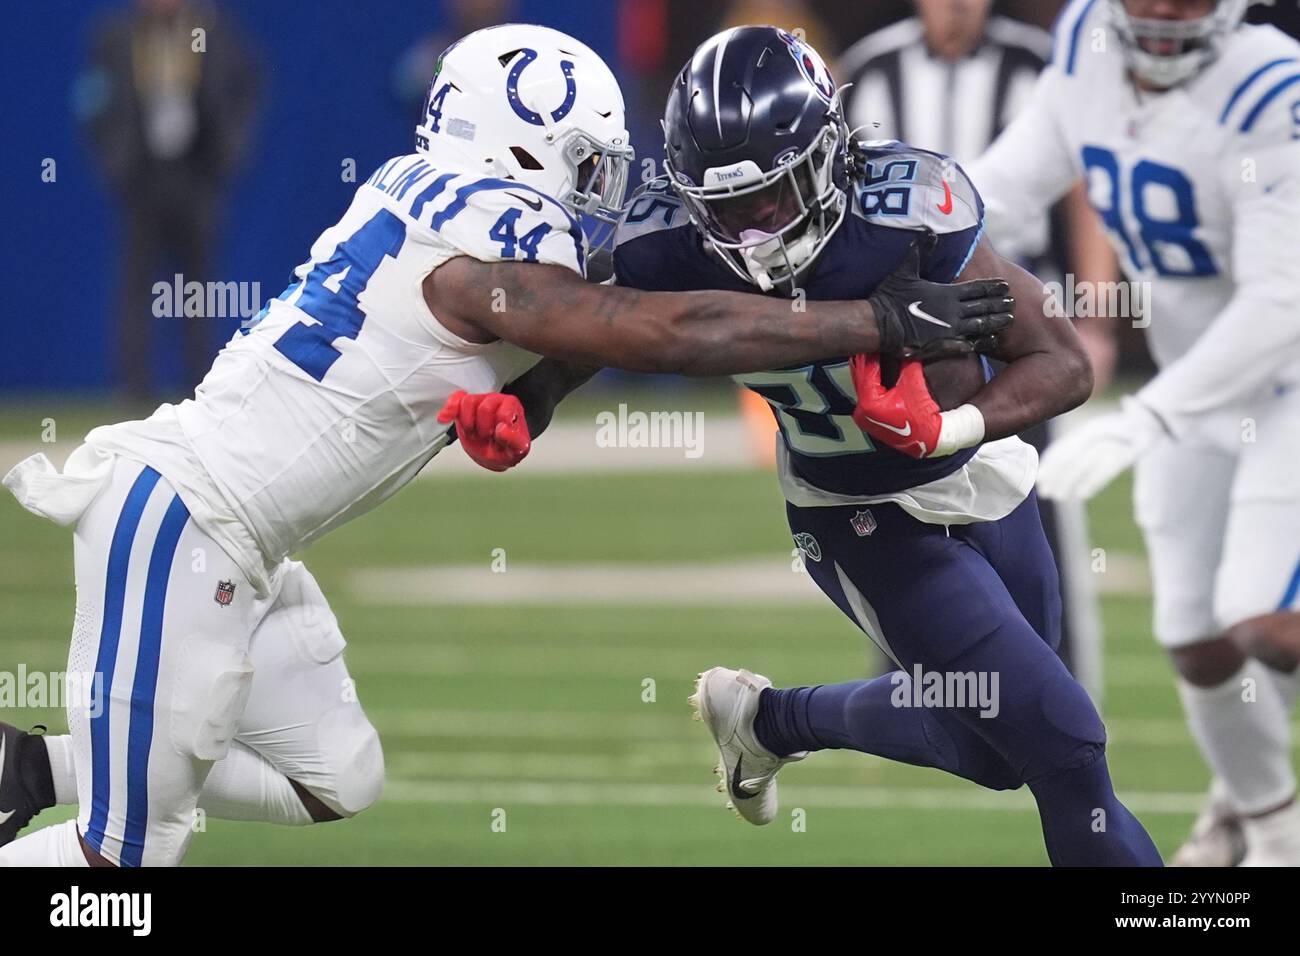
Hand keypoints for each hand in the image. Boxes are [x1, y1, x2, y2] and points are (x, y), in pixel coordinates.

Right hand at [437, 391, 531, 471]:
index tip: (498, 438)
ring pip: (468, 402)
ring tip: (473, 433)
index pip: (503, 413)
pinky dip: (448, 410)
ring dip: (468, 424)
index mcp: (512, 407)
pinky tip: (443, 419)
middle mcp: (496, 401)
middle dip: (482, 429)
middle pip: (484, 408)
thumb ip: (514, 441)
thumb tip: (501, 429)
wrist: (493, 454)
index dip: (498, 430)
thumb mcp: (518, 450)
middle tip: (485, 437)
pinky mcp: (464, 407)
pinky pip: (455, 400)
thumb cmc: (507, 449)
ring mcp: (479, 402)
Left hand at [849, 354, 941, 458]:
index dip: (870, 356)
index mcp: (870, 404)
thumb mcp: (914, 381)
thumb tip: (900, 346)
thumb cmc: (925, 414)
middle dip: (866, 363)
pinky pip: (866, 397)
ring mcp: (865, 419)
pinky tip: (872, 374)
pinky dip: (869, 385)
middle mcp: (862, 413)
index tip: (872, 342)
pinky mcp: (870, 421)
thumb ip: (904, 361)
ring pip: (862, 388)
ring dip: (866, 373)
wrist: (932, 437)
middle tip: (868, 345)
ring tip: (870, 356)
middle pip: (861, 380)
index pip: (866, 372)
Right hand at [868, 234, 1013, 358]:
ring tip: (1009, 321)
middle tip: (1013, 303)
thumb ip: (921, 251)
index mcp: (947, 293)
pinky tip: (992, 341)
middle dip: (1000, 305)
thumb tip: (930, 231)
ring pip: (981, 326)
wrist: (880, 325)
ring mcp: (950, 329)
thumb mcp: (905, 270)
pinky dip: (982, 343)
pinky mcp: (943, 345)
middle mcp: (953, 311)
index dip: (993, 287)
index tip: (1005, 286)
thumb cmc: (891, 297)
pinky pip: (969, 345)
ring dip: (996, 323)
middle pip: (984, 307)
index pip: (977, 289)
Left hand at [1036, 397, 1167, 499]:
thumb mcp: (1097, 433)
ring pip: (1084, 464)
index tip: (1038, 478)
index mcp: (1086, 430)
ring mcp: (1110, 442)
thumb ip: (1078, 445)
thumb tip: (1054, 466)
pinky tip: (1082, 494)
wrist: (1150, 419)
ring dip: (1069, 482)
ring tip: (1058, 497)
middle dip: (1054, 476)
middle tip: (1044, 492)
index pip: (1062, 447)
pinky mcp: (1126, 452)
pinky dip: (1093, 481)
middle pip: (1070, 457)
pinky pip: (1106, 469)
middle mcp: (1096, 434)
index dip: (1048, 464)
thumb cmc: (1119, 431)